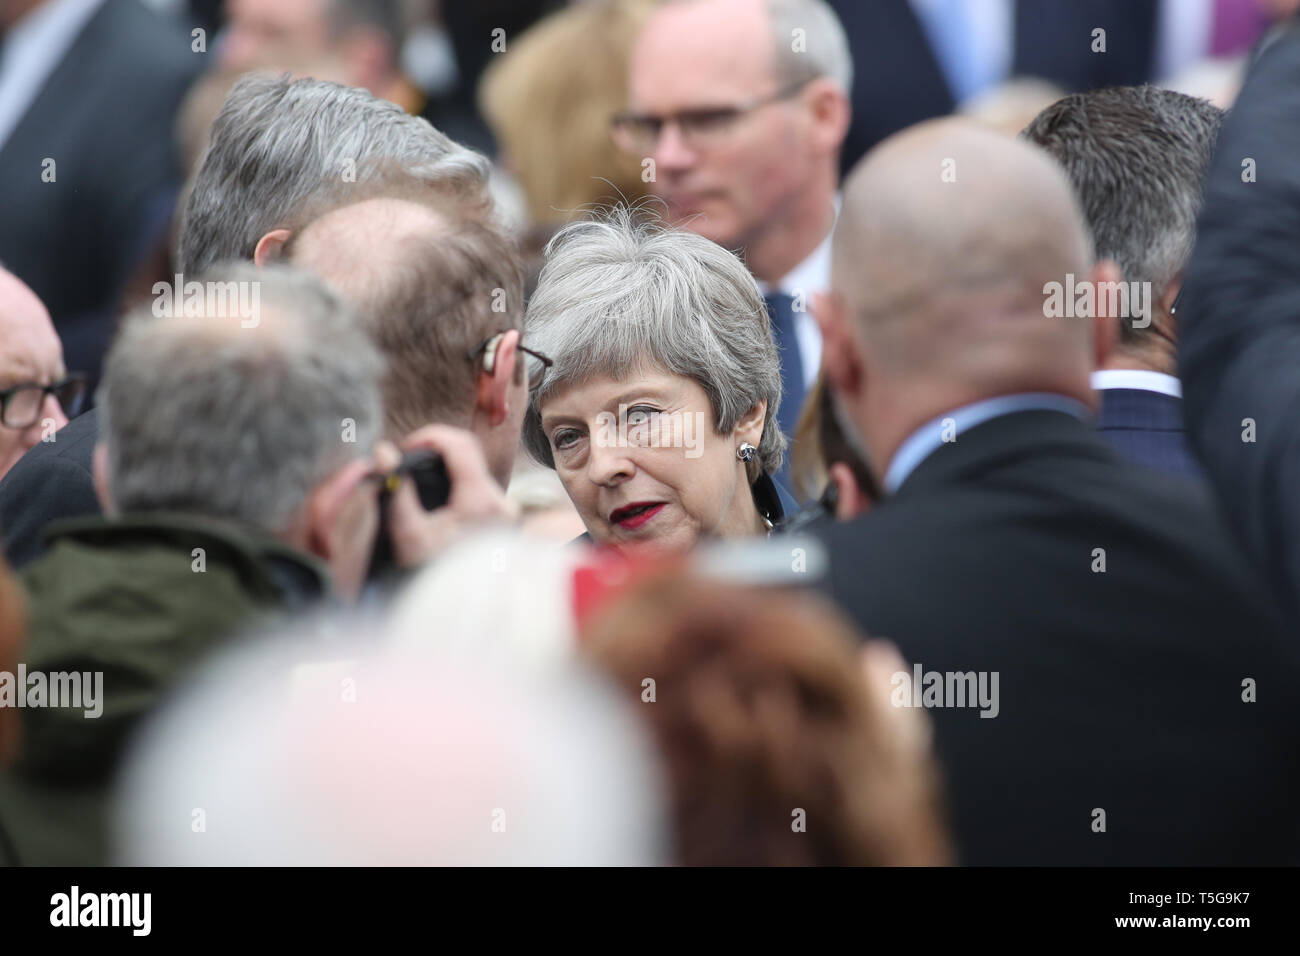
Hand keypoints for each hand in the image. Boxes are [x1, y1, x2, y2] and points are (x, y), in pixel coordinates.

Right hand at [380, 425, 518, 567]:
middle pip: (468, 456)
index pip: (460, 444)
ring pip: (474, 473)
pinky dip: (456, 488)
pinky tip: (436, 502)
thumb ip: (396, 489)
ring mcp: (506, 513)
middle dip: (435, 453)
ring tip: (418, 484)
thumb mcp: (407, 533)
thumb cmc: (428, 575)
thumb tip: (384, 452)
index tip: (405, 448)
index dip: (429, 436)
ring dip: (446, 471)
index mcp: (481, 501)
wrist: (454, 612)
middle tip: (407, 463)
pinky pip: (479, 491)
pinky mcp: (503, 522)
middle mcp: (502, 504)